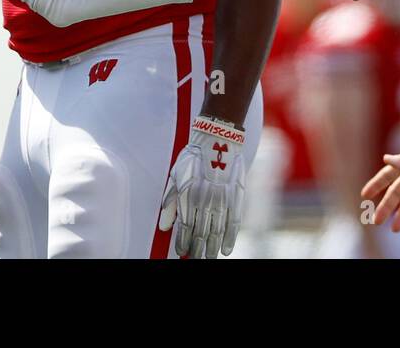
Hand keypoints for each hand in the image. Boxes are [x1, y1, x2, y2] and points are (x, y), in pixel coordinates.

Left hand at [158, 115, 246, 257]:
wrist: (217, 140)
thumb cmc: (193, 158)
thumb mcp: (175, 177)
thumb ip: (170, 203)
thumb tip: (164, 227)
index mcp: (187, 198)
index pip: (184, 228)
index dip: (183, 243)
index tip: (182, 252)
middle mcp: (204, 202)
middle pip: (201, 234)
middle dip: (198, 249)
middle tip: (196, 259)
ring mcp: (221, 201)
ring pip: (216, 232)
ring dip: (212, 248)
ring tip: (209, 258)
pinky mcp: (235, 197)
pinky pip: (233, 223)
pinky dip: (230, 238)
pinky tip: (226, 250)